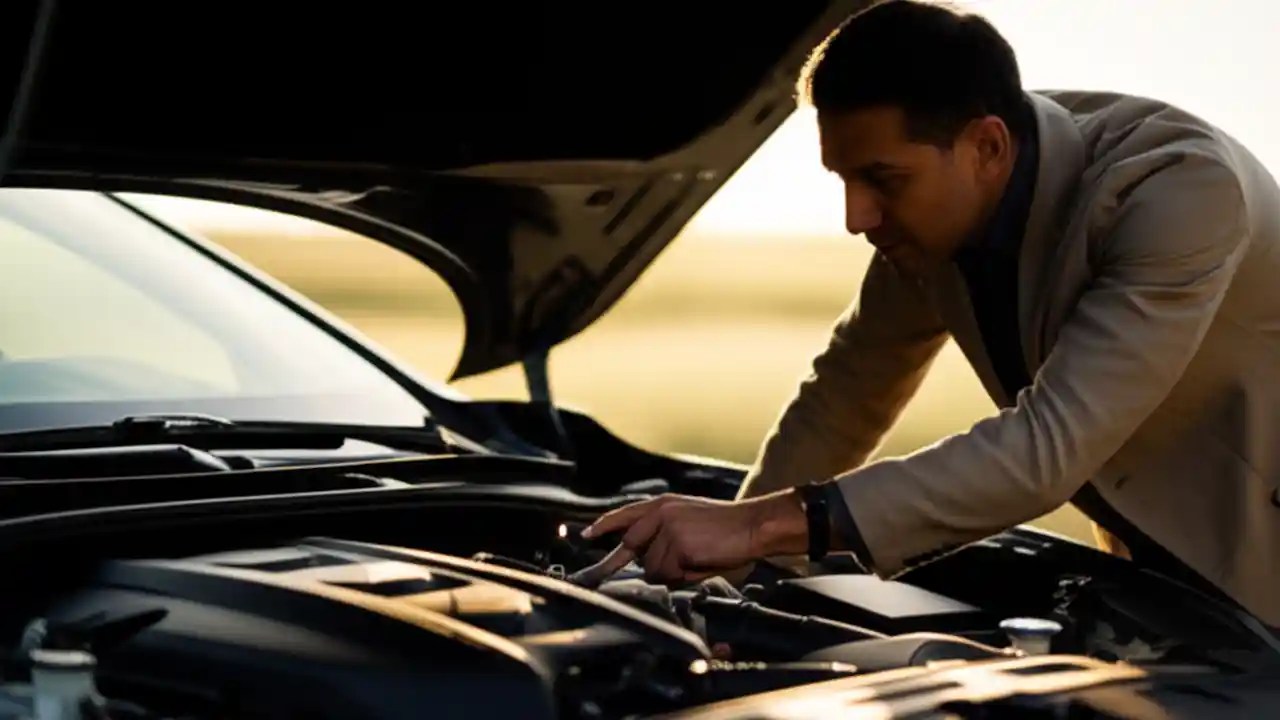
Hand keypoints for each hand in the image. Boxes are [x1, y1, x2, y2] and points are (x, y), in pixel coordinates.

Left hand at [576, 491, 807, 585]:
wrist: (753, 526)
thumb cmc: (726, 531)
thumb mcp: (688, 524)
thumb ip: (662, 537)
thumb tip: (641, 563)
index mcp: (662, 505)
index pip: (624, 515)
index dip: (603, 526)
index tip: (584, 535)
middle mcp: (660, 513)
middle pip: (632, 550)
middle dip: (642, 565)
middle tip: (639, 573)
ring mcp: (667, 529)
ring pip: (652, 569)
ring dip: (672, 573)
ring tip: (697, 560)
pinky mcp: (678, 546)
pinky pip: (670, 576)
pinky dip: (684, 577)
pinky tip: (701, 563)